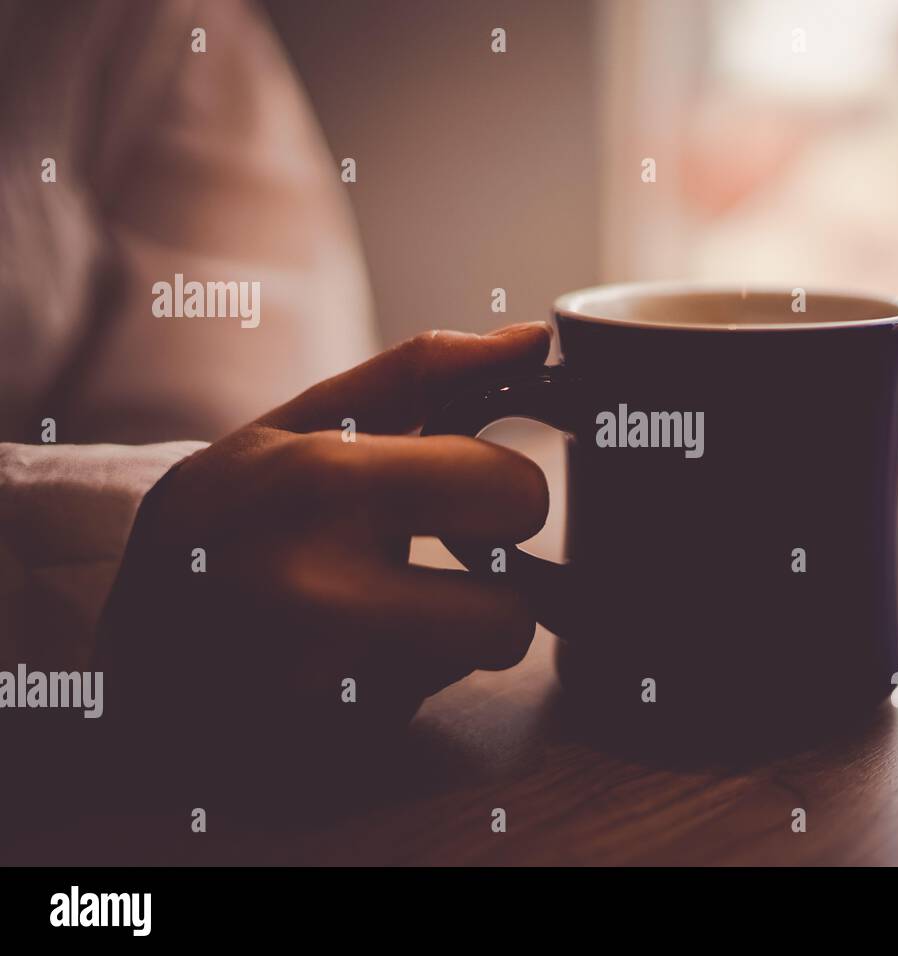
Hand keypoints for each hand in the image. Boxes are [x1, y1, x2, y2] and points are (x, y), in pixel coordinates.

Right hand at [95, 323, 551, 786]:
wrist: (121, 652)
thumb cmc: (219, 521)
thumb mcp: (299, 425)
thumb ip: (420, 377)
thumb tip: (532, 343)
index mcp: (327, 485)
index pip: (515, 495)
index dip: (504, 496)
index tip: (467, 498)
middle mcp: (322, 597)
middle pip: (514, 616)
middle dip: (492, 590)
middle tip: (436, 567)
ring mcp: (318, 692)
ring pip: (471, 669)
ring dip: (443, 641)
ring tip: (370, 613)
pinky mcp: (321, 758)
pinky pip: (425, 714)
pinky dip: (397, 686)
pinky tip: (339, 664)